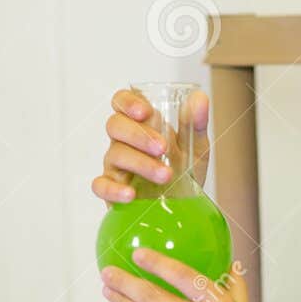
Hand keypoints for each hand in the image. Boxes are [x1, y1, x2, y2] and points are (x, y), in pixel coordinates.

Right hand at [90, 87, 210, 203]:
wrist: (184, 203)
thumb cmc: (184, 170)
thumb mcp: (195, 146)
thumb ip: (195, 122)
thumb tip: (199, 98)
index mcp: (140, 124)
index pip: (122, 101)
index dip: (128, 102)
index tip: (145, 112)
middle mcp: (123, 141)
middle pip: (115, 125)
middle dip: (139, 135)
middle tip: (162, 148)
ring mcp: (115, 165)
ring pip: (116, 155)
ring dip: (141, 163)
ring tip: (166, 175)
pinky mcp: (112, 191)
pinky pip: (101, 186)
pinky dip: (113, 189)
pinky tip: (130, 194)